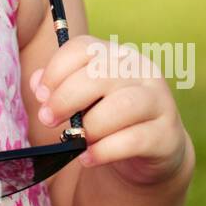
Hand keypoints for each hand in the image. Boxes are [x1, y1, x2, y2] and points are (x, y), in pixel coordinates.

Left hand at [28, 33, 192, 186]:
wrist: (153, 150)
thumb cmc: (110, 118)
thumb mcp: (84, 100)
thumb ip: (59, 87)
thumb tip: (38, 83)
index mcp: (117, 56)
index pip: (84, 48)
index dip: (56, 70)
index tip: (41, 96)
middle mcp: (142, 72)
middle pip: (100, 74)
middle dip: (66, 98)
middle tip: (47, 119)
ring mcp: (159, 102)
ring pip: (122, 105)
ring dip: (90, 125)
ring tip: (74, 140)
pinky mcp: (167, 135)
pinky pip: (135, 139)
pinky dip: (105, 150)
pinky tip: (88, 158)